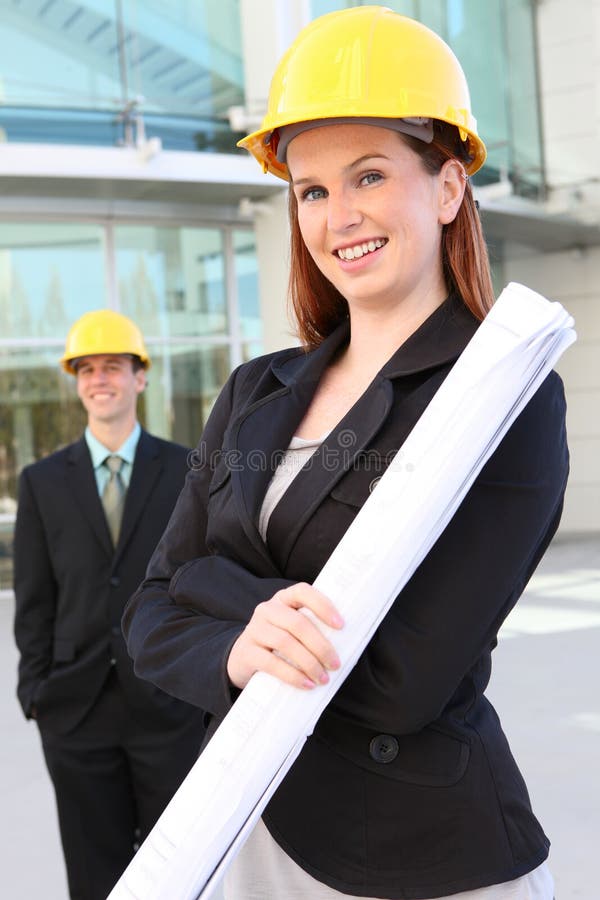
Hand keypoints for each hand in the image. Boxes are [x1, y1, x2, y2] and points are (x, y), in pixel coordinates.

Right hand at [227, 583, 343, 690]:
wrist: (243, 659)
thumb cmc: (279, 643)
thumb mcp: (292, 629)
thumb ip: (311, 628)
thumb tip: (347, 643)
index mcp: (283, 599)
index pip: (303, 592)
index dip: (323, 605)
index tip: (341, 625)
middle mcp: (267, 610)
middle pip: (297, 623)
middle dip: (320, 646)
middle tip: (335, 664)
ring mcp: (254, 629)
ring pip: (285, 642)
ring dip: (309, 663)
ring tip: (323, 678)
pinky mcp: (247, 652)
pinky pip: (271, 663)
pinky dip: (293, 675)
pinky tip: (307, 684)